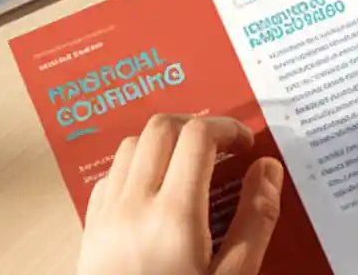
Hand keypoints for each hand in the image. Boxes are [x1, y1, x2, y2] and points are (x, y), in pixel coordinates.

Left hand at [77, 115, 283, 274]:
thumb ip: (255, 220)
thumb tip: (267, 169)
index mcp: (174, 216)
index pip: (197, 136)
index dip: (227, 128)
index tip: (245, 145)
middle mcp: (133, 206)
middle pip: (161, 129)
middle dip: (196, 127)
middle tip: (223, 149)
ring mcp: (105, 217)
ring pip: (131, 146)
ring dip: (164, 144)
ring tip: (191, 167)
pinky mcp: (90, 231)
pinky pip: (110, 176)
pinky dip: (136, 168)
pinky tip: (157, 192)